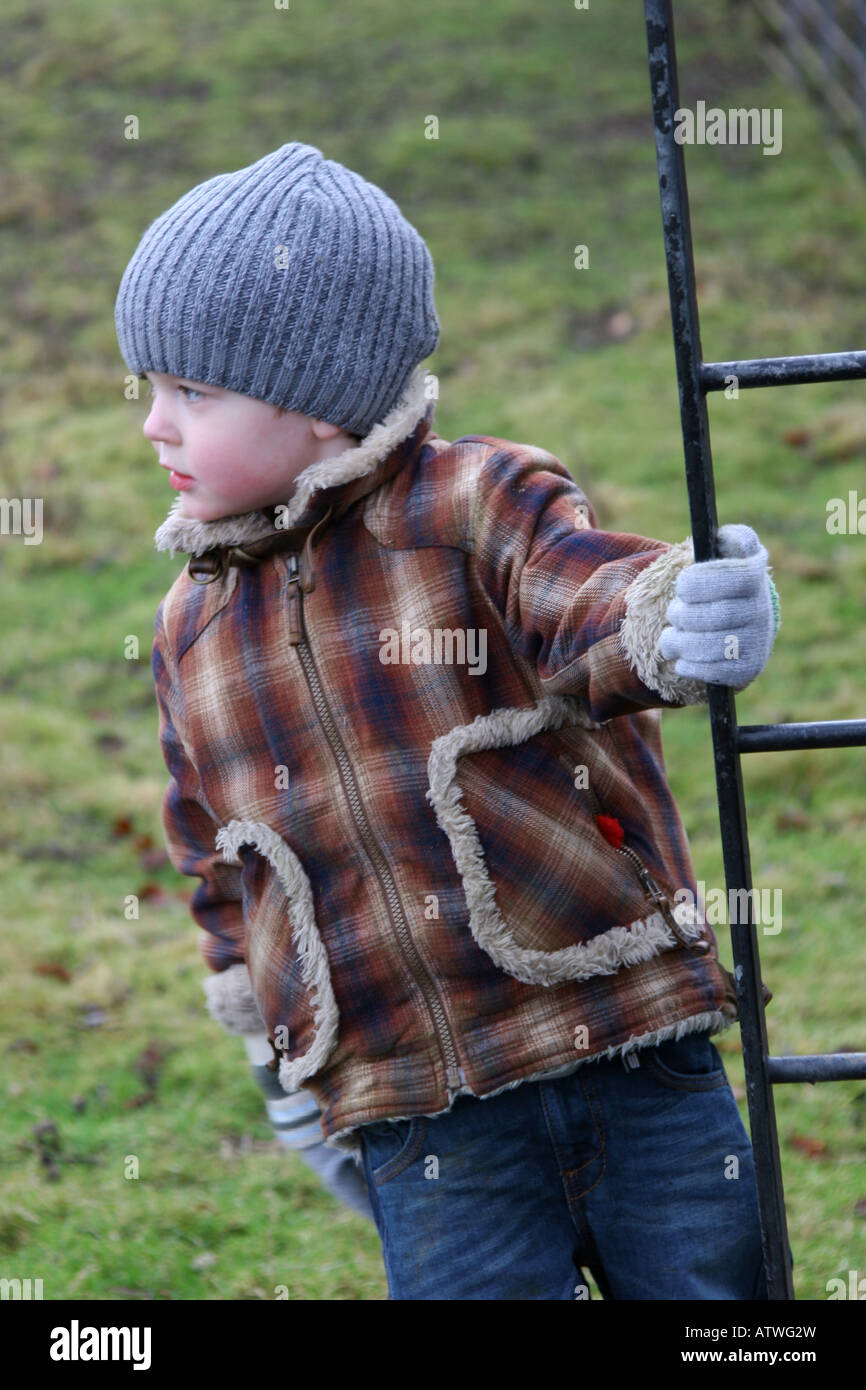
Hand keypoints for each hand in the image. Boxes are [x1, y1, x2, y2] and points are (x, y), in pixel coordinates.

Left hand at [658, 524, 779, 689]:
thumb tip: (720, 538)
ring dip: (680, 642)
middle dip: (683, 615)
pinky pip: (713, 672)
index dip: (700, 582)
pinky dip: (689, 665)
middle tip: (674, 613)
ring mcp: (758, 640)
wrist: (741, 619)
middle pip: (715, 616)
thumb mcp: (728, 550)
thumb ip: (727, 538)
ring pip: (711, 647)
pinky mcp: (748, 668)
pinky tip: (683, 657)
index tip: (682, 585)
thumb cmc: (722, 578)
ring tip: (671, 637)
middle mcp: (762, 608)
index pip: (734, 576)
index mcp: (754, 573)